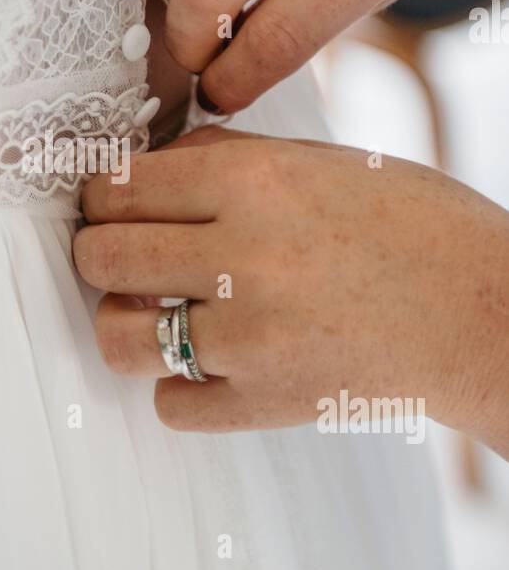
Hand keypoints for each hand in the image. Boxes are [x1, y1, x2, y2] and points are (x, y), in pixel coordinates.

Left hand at [73, 128, 508, 453]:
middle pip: (102, 256)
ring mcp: (252, 337)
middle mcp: (243, 256)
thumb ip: (227, 164)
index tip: (109, 204)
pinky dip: (181, 387)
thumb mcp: (322, 165)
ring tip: (153, 312)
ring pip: (118, 337)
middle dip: (98, 253)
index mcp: (255, 182)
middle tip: (121, 257)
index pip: (119, 185)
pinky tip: (211, 363)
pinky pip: (170, 405)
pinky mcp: (266, 403)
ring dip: (124, 322)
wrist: (486, 313)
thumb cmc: (412, 228)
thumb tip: (146, 168)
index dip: (100, 195)